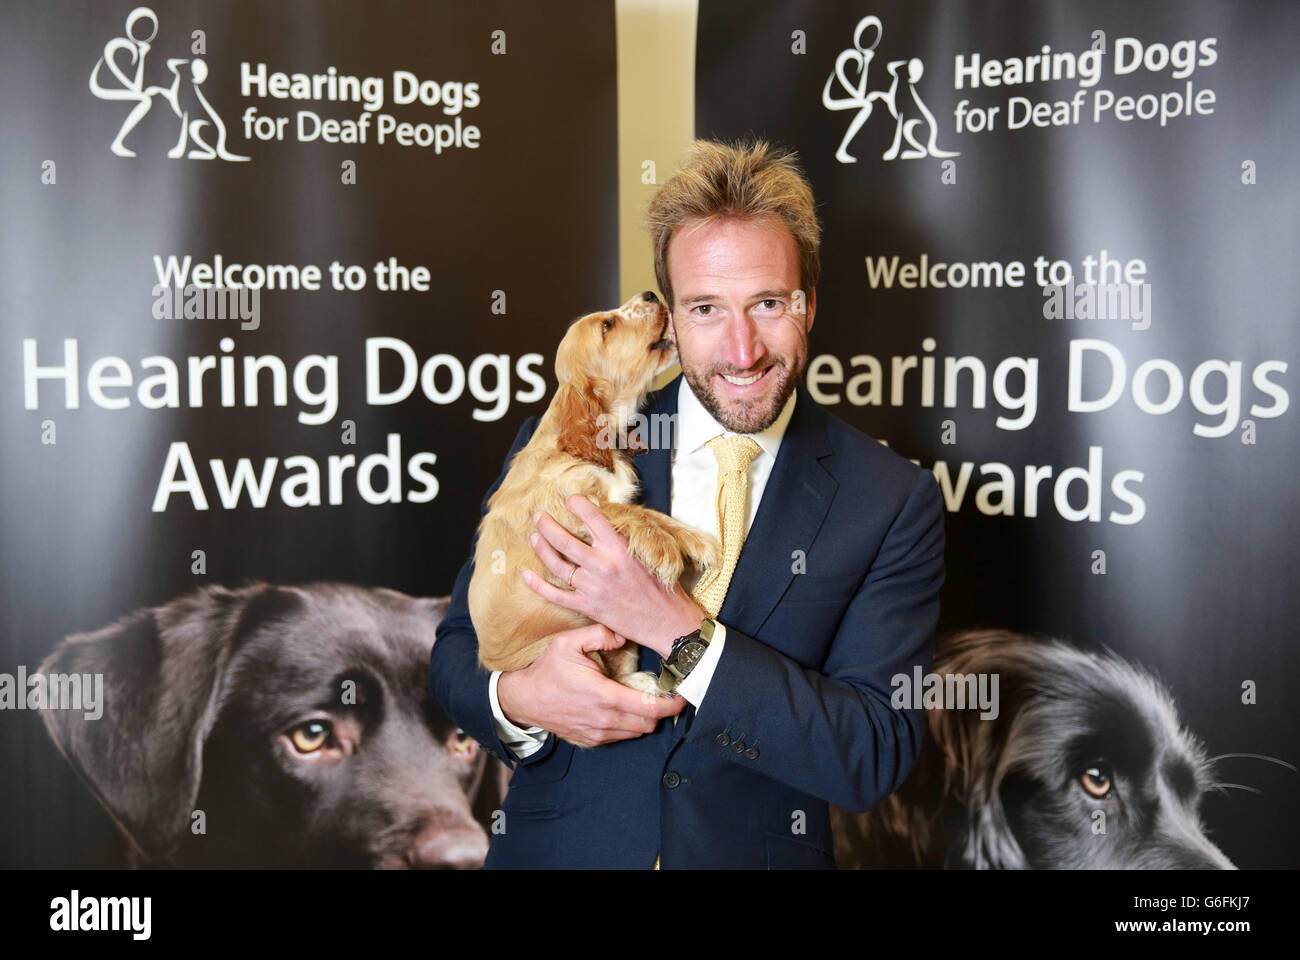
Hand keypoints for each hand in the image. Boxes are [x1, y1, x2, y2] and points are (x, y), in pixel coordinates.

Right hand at [496, 623, 684, 746]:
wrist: (524, 698)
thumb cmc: (547, 670)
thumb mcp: (569, 642)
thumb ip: (600, 634)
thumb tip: (624, 634)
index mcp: (604, 696)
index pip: (650, 708)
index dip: (672, 705)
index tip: (682, 697)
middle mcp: (603, 719)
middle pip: (648, 724)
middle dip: (661, 711)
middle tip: (664, 694)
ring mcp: (597, 733)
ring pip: (636, 733)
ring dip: (645, 718)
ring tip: (645, 699)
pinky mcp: (591, 740)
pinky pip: (621, 737)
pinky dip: (629, 725)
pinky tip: (624, 708)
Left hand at [521, 494, 705, 657]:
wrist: (667, 622)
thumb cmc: (663, 587)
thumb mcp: (649, 554)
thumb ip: (626, 538)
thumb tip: (607, 522)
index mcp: (619, 548)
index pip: (592, 516)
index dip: (577, 503)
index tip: (570, 499)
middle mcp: (602, 565)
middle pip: (564, 539)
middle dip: (547, 524)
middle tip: (538, 515)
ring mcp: (592, 587)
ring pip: (556, 563)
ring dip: (541, 547)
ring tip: (533, 536)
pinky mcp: (587, 607)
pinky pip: (555, 595)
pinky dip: (538, 585)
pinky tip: (525, 575)